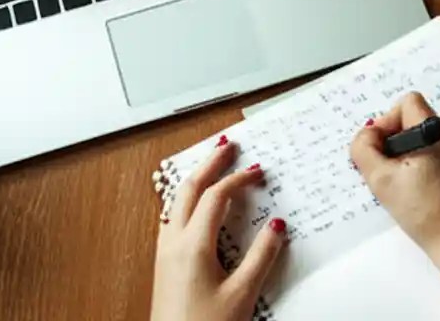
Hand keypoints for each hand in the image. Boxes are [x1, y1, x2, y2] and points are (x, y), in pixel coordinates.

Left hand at [151, 139, 286, 320]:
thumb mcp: (242, 294)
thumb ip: (261, 257)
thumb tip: (276, 226)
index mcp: (192, 245)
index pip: (216, 196)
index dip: (238, 178)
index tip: (258, 170)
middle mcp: (173, 243)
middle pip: (190, 189)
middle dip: (210, 163)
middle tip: (227, 145)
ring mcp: (164, 253)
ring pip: (177, 202)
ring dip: (196, 180)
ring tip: (212, 167)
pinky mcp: (163, 264)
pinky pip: (172, 219)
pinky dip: (188, 201)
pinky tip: (196, 207)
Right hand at [350, 93, 439, 320]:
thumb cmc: (427, 215)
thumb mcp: (381, 181)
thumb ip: (364, 149)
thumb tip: (367, 135)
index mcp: (438, 131)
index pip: (407, 103)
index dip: (387, 123)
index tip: (382, 151)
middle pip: (416, 119)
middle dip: (398, 141)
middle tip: (390, 171)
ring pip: (428, 137)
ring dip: (412, 153)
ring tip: (407, 184)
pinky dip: (428, 163)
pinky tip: (423, 190)